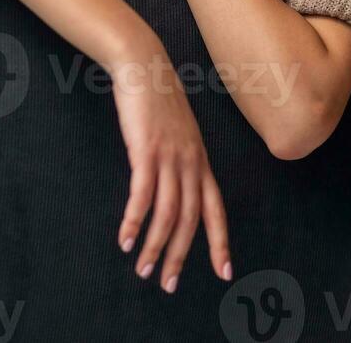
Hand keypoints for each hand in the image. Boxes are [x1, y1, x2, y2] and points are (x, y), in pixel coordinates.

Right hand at [111, 44, 232, 292]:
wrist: (144, 65)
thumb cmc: (157, 97)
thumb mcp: (178, 130)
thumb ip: (180, 156)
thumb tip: (175, 181)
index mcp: (200, 159)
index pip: (215, 207)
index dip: (220, 241)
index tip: (225, 271)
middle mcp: (190, 161)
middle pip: (191, 219)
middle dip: (181, 256)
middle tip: (169, 284)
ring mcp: (169, 156)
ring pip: (168, 214)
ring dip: (155, 246)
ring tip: (142, 269)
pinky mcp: (146, 150)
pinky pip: (142, 195)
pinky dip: (133, 221)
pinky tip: (124, 238)